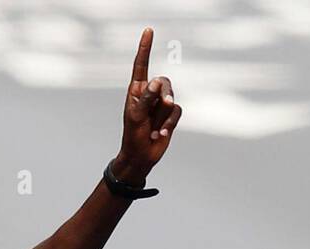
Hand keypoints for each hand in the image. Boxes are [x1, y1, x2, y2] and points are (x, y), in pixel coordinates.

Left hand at [113, 28, 181, 184]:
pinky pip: (177, 112)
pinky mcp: (170, 115)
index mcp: (136, 91)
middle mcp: (149, 94)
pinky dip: (169, 124)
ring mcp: (161, 104)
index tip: (148, 30)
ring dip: (163, 117)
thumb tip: (157, 81)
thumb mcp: (136, 117)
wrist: (140, 157)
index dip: (145, 48)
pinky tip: (159, 135)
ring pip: (172, 99)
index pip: (141, 65)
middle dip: (164, 95)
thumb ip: (146, 98)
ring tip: (153, 130)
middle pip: (164, 82)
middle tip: (162, 105)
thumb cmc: (132, 136)